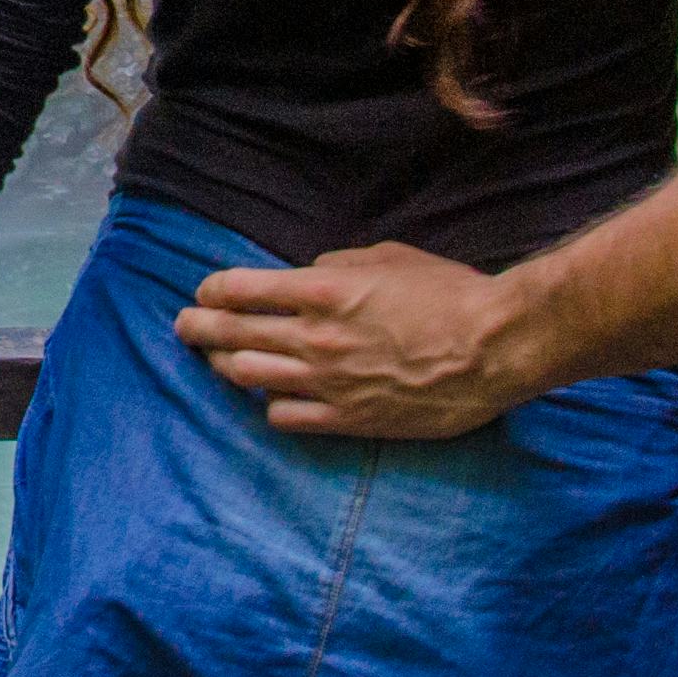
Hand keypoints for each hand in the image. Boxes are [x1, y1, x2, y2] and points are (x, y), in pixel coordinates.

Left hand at [175, 243, 542, 440]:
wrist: (494, 347)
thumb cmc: (449, 293)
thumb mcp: (389, 257)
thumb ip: (338, 264)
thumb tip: (309, 273)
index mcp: (322, 291)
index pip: (239, 289)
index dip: (212, 290)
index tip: (206, 291)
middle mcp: (315, 338)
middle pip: (231, 333)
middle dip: (198, 327)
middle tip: (183, 325)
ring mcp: (328, 382)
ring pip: (247, 375)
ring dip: (223, 364)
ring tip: (215, 360)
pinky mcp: (348, 419)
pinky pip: (285, 416)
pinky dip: (269, 404)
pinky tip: (271, 396)